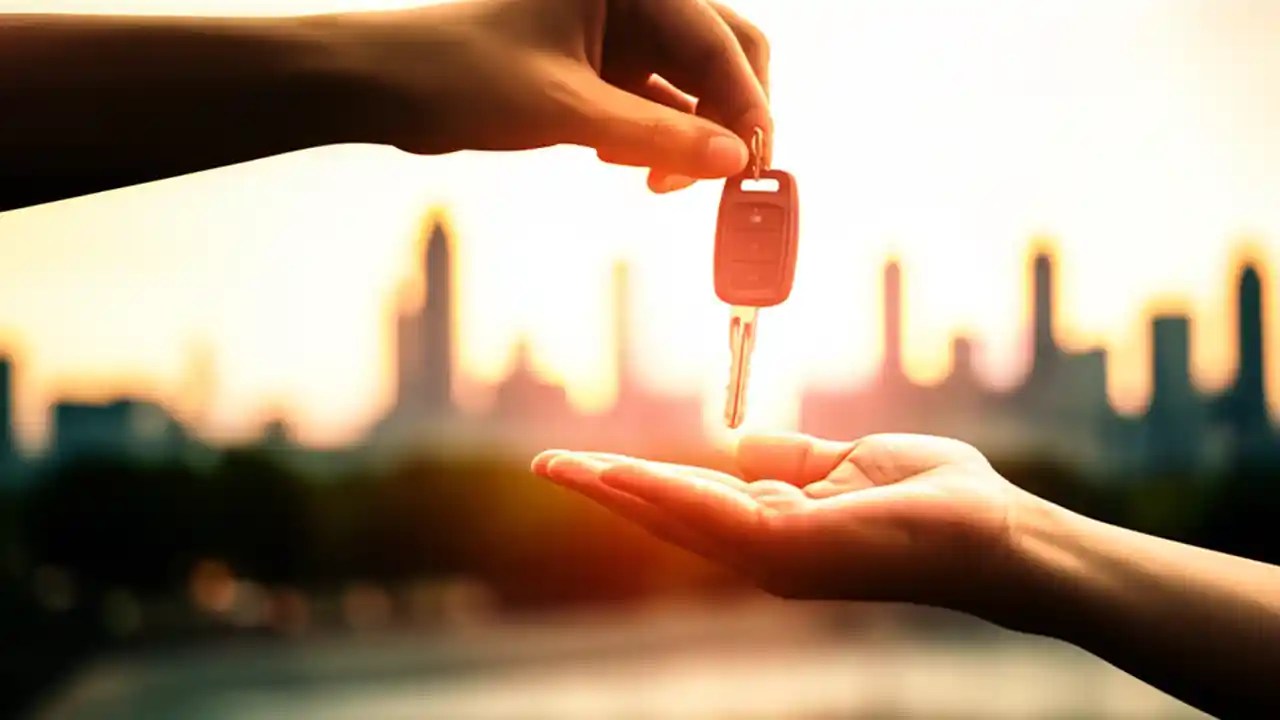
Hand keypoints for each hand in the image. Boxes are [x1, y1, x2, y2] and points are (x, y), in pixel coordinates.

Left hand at [332, 0, 770, 191]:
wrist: (387, 86)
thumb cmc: (461, 74)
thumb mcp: (565, 109)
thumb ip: (656, 135)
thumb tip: (736, 161)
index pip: (718, 41)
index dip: (745, 107)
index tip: (754, 167)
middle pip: (722, 54)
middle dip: (731, 117)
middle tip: (727, 178)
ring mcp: (618, 32)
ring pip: (692, 84)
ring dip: (694, 135)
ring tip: (664, 182)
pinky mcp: (601, 66)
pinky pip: (656, 102)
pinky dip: (657, 137)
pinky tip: (636, 168)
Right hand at [533, 433, 1022, 612]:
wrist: (997, 530)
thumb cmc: (937, 498)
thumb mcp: (847, 460)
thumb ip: (791, 456)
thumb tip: (739, 443)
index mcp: (778, 526)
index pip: (694, 500)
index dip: (640, 481)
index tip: (594, 463)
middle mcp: (766, 549)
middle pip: (669, 513)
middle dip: (606, 490)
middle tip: (546, 466)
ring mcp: (775, 554)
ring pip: (677, 514)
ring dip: (615, 489)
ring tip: (560, 467)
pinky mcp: (790, 548)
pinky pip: (710, 513)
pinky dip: (660, 491)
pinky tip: (619, 475)